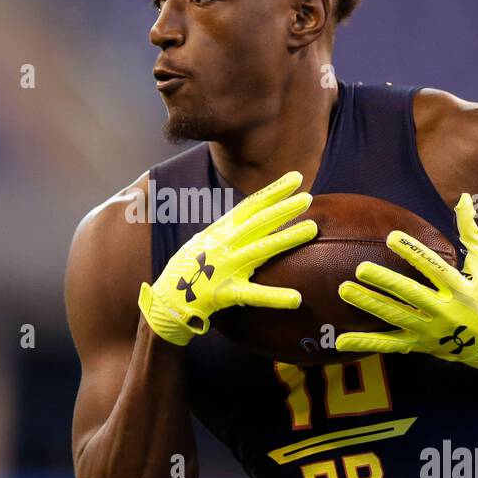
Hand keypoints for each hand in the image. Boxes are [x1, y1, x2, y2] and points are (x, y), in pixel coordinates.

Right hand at [139, 171, 317, 345]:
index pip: (250, 205)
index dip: (273, 191)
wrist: (166, 298)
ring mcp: (225, 268)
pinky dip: (275, 297)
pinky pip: (253, 295)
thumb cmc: (189, 269)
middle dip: (284, 208)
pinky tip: (296, 298)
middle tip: (308, 197)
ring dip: (287, 238)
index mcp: (220, 231)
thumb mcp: (206, 241)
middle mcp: (223, 245)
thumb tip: (254, 216)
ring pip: (260, 249)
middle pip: (258, 222)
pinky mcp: (225, 293)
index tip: (296, 179)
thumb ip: (229, 230)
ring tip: (312, 229)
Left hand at [335, 193, 477, 368]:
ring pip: (396, 317)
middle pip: (411, 295)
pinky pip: (390, 343)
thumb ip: (469, 231)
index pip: (434, 268)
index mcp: (461, 288)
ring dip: (370, 304)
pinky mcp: (420, 345)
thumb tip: (463, 198)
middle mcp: (446, 311)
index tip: (391, 237)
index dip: (413, 253)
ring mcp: (431, 331)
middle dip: (385, 282)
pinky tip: (340, 339)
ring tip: (345, 290)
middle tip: (360, 268)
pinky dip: (366, 343)